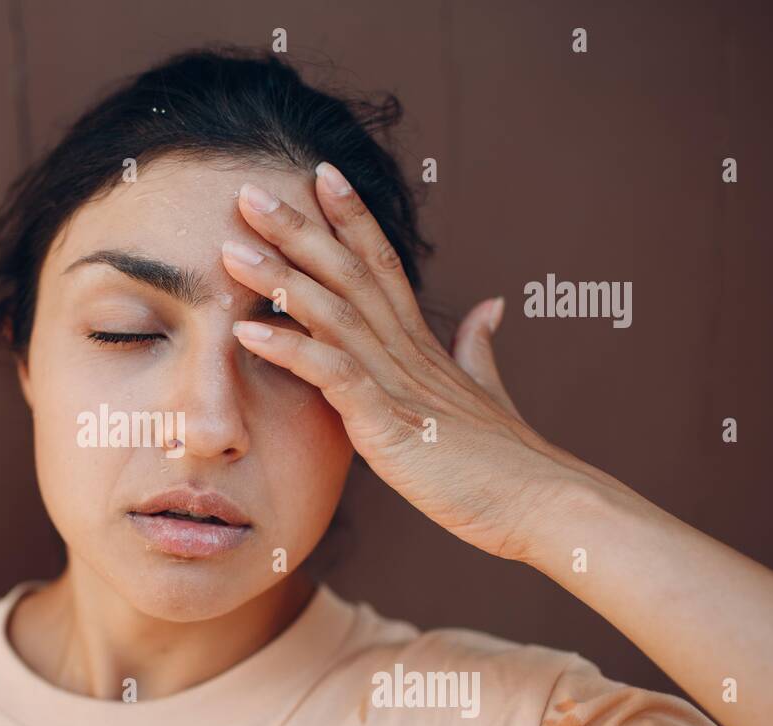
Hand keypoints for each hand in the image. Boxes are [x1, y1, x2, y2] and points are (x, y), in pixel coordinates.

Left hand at [220, 163, 607, 562]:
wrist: (540, 505)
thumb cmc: (507, 461)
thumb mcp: (487, 392)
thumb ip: (477, 347)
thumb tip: (490, 307)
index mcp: (423, 344)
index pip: (382, 264)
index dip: (352, 217)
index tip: (321, 173)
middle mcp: (408, 352)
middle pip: (348, 273)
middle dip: (298, 229)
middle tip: (249, 190)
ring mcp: (398, 384)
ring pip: (335, 314)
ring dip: (280, 279)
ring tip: (231, 249)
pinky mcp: (389, 423)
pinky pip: (334, 377)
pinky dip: (292, 351)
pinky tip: (248, 333)